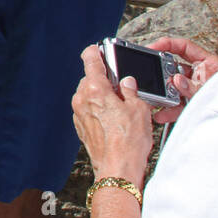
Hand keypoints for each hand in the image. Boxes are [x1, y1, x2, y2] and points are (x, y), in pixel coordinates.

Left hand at [71, 44, 154, 185]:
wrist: (117, 169)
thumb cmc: (128, 142)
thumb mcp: (139, 109)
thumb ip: (131, 91)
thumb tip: (128, 83)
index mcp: (95, 90)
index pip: (90, 60)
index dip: (95, 52)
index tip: (98, 48)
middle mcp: (82, 99)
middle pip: (90, 79)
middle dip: (105, 80)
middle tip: (122, 86)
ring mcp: (78, 113)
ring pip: (89, 95)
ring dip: (102, 96)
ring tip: (122, 107)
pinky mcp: (80, 126)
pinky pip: (88, 110)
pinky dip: (99, 109)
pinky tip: (114, 119)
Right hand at [147, 36, 217, 123]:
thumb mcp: (215, 87)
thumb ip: (195, 85)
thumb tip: (177, 80)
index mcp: (208, 62)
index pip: (183, 47)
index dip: (166, 44)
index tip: (152, 48)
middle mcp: (200, 74)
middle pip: (175, 69)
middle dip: (163, 76)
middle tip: (155, 80)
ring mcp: (196, 89)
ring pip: (174, 89)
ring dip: (164, 95)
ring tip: (156, 99)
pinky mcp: (194, 103)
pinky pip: (178, 105)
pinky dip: (169, 110)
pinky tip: (162, 113)